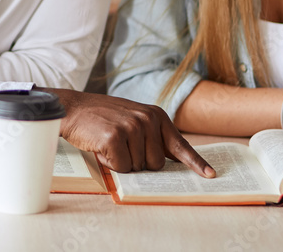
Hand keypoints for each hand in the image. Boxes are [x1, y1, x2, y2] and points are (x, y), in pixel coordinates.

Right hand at [39, 88, 214, 176]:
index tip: (210, 175)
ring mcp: (133, 127)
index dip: (195, 162)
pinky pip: (121, 167)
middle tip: (120, 143)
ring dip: (121, 161)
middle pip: (156, 164)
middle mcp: (148, 119)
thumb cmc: (102, 117)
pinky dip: (109, 162)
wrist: (73, 107)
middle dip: (137, 161)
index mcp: (156, 115)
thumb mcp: (133, 118)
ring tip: (108, 141)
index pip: (180, 144)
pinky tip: (101, 145)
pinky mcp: (116, 137)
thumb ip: (151, 135)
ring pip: (137, 167)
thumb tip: (166, 162)